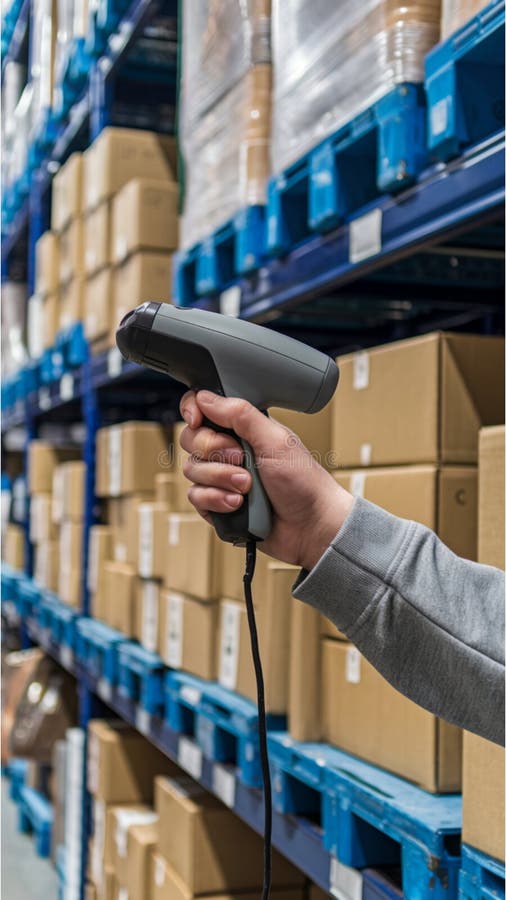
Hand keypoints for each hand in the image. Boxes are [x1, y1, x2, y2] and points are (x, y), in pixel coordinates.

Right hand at [179, 390, 353, 569]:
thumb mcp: (275, 440)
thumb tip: (207, 398)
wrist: (310, 526)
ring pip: (192, 470)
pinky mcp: (216, 504)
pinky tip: (238, 504)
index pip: (203, 410)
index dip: (193, 412)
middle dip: (214, 450)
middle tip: (242, 459)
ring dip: (220, 478)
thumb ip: (241, 415)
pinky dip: (217, 500)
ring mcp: (221, 478)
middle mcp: (228, 450)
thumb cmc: (303, 482)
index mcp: (242, 428)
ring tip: (248, 487)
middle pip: (191, 439)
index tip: (197, 420)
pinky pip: (196, 497)